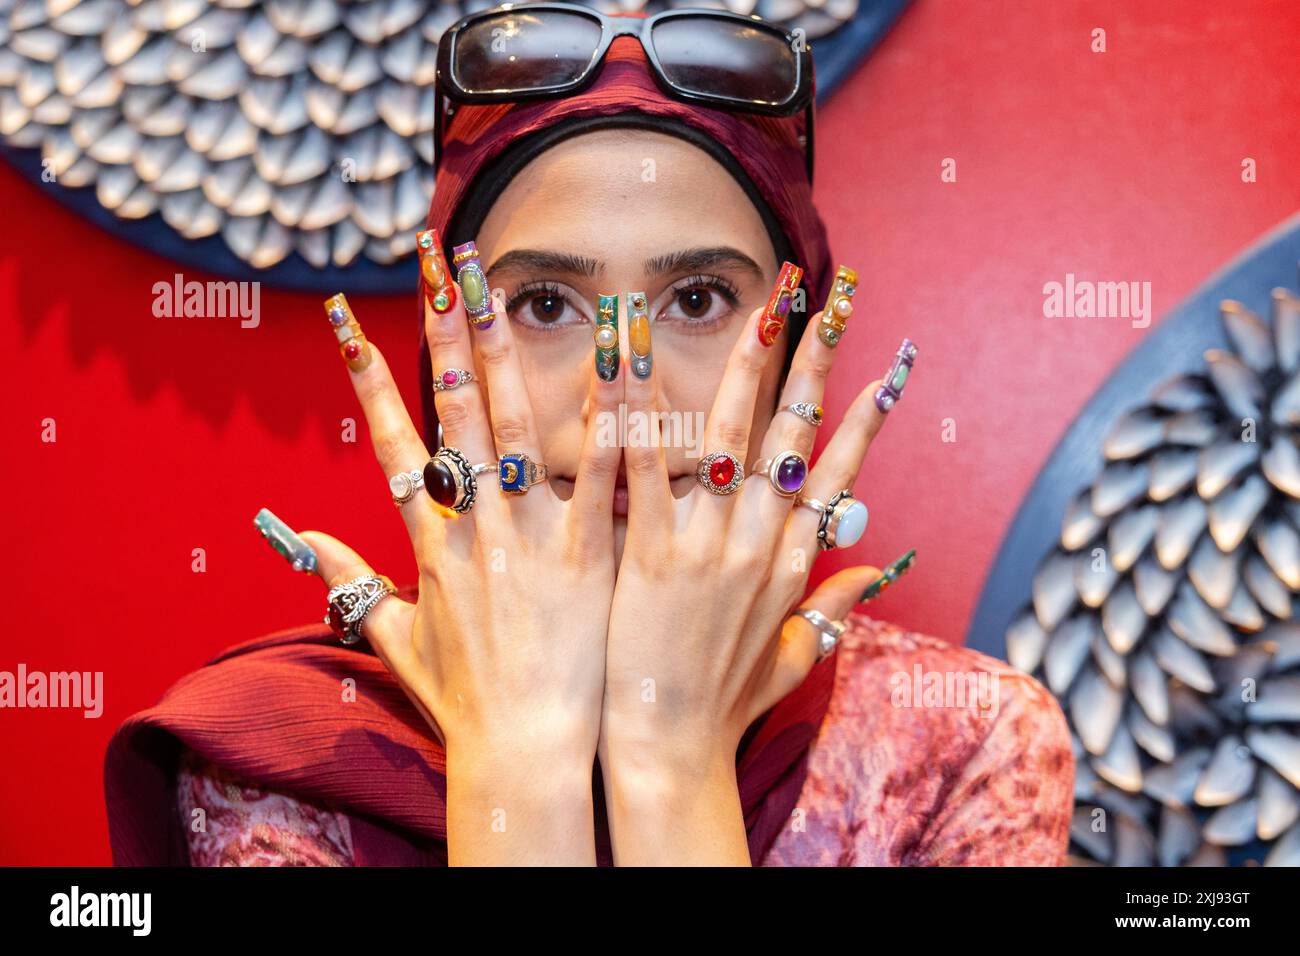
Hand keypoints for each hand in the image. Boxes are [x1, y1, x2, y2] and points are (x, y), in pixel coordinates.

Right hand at [291, 271, 620, 863]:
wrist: (523, 754)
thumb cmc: (466, 701)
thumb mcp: (395, 638)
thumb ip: (352, 581)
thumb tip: (302, 543)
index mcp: (429, 540)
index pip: (391, 442)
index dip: (368, 377)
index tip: (349, 319)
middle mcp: (472, 525)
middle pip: (453, 411)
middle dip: (445, 331)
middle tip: (441, 263)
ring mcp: (528, 536)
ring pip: (516, 425)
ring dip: (510, 351)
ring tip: (506, 285)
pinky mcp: (587, 556)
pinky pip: (598, 474)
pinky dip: (607, 416)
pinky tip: (616, 361)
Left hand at [598, 293, 899, 863]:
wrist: (669, 749)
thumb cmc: (723, 702)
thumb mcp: (794, 654)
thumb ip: (836, 607)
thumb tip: (880, 572)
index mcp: (795, 559)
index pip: (841, 469)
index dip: (866, 412)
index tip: (888, 359)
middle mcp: (763, 539)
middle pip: (796, 432)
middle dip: (815, 358)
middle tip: (826, 295)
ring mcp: (711, 542)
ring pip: (733, 432)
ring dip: (744, 360)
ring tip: (755, 302)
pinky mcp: (650, 551)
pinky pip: (648, 465)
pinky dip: (641, 408)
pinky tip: (635, 355)